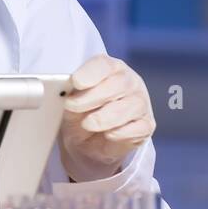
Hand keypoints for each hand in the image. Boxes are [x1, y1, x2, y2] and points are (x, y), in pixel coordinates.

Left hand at [59, 55, 154, 181]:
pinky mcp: (146, 125)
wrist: (88, 143)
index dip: (90, 72)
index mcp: (110, 69)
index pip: (104, 64)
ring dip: (105, 117)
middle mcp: (129, 82)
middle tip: (73, 106)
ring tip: (87, 124)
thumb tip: (62, 91)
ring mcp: (140, 103)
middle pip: (118, 83)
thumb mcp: (69, 102)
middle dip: (92, 97)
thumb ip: (68, 94)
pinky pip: (138, 127)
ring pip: (131, 105)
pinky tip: (107, 134)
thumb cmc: (80, 115)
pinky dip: (120, 133)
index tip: (76, 82)